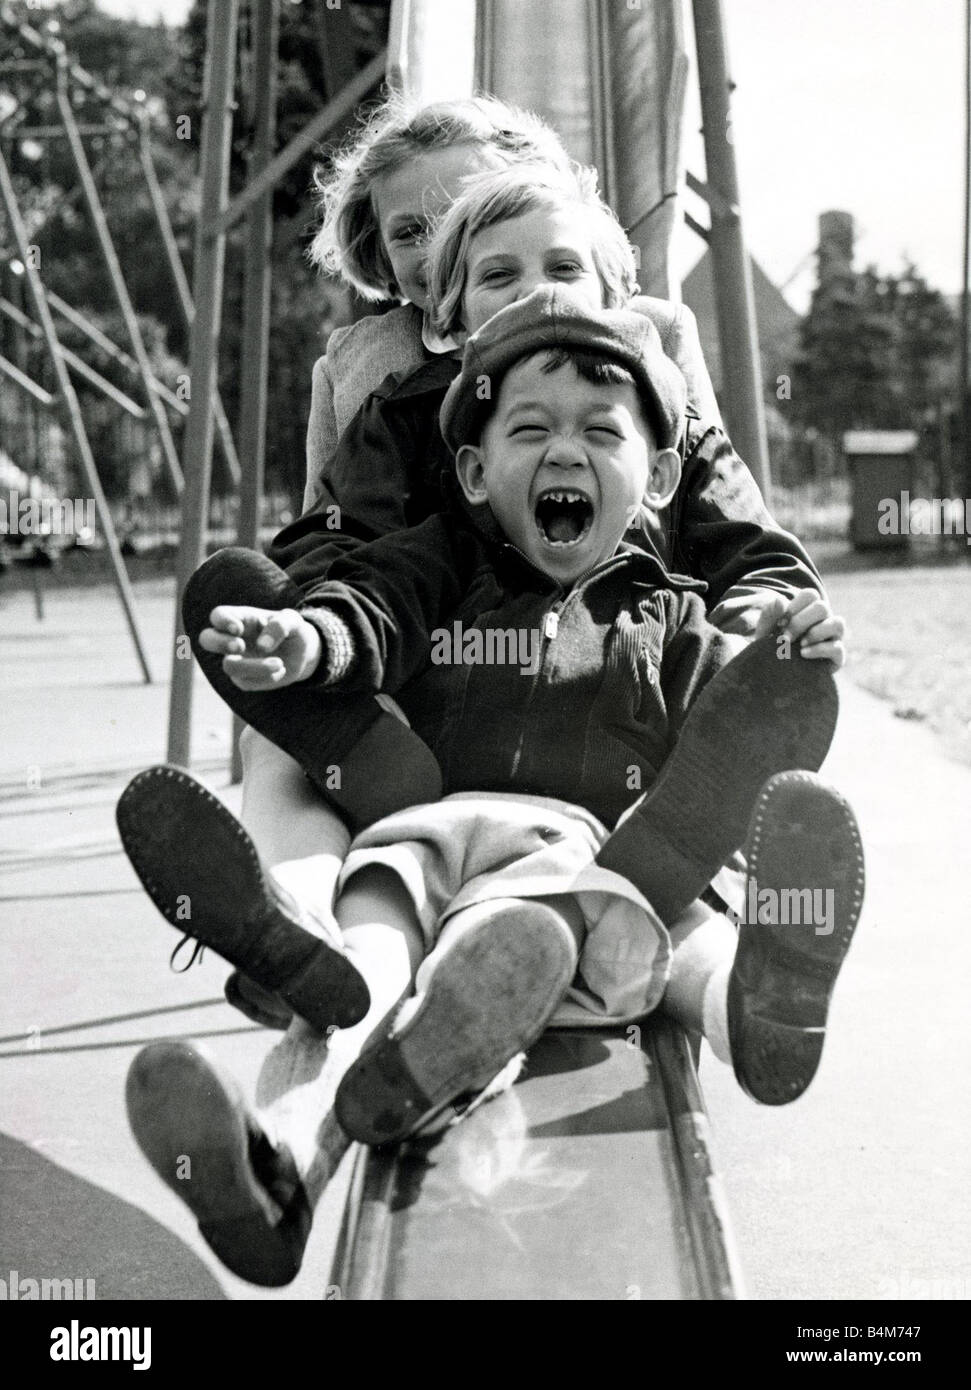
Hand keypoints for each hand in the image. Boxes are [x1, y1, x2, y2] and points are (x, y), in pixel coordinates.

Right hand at [199, 605, 322, 689]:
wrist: (302, 653)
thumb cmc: (292, 631)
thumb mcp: (294, 622)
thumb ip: (280, 626)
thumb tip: (263, 646)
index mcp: (241, 619)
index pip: (218, 616)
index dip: (222, 621)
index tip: (238, 628)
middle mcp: (232, 639)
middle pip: (206, 638)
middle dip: (219, 643)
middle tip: (240, 646)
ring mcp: (236, 660)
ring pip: (228, 666)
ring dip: (254, 666)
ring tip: (280, 663)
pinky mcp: (244, 679)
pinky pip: (246, 682)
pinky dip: (267, 677)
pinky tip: (282, 669)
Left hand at [753, 590, 845, 669]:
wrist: (773, 675)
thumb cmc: (770, 647)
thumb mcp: (765, 631)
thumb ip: (770, 615)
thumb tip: (779, 600)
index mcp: (808, 610)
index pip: (810, 595)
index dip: (795, 606)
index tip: (780, 623)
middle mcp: (824, 621)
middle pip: (822, 607)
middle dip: (800, 622)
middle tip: (785, 638)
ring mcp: (833, 638)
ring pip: (838, 623)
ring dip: (816, 632)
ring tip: (800, 644)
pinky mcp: (836, 657)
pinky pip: (837, 648)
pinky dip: (819, 649)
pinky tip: (803, 655)